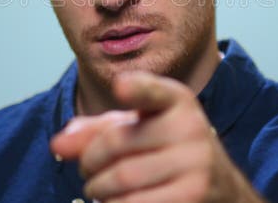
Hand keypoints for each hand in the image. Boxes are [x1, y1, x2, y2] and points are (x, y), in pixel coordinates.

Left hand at [50, 71, 266, 202]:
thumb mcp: (138, 128)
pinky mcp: (192, 196)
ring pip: (121, 179)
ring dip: (98, 189)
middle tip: (87, 170)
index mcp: (177, 101)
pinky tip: (116, 202)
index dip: (136, 89)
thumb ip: (96, 130)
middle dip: (89, 161)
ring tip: (99, 189)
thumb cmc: (167, 152)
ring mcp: (195, 164)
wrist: (219, 186)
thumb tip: (58, 144)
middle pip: (116, 143)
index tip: (121, 87)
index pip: (153, 92)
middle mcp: (191, 127)